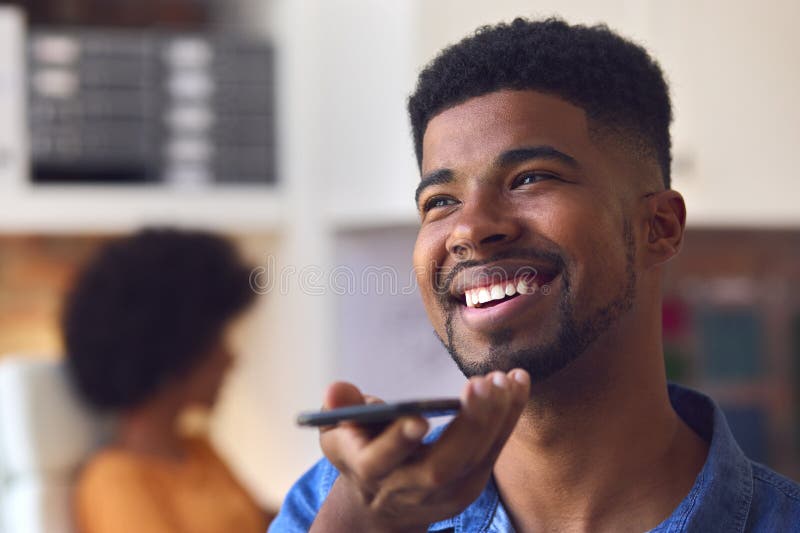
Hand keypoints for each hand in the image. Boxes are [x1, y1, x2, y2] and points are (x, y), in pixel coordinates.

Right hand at [309, 369, 530, 532]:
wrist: (382, 502)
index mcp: (368, 470)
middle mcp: (408, 488)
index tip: (418, 417)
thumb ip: (342, 407)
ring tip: (507, 378)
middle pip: (441, 466)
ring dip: (497, 416)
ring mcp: (443, 494)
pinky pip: (493, 452)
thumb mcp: (339, 428)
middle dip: (466, 425)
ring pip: (476, 459)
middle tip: (482, 383)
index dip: (398, 441)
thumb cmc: (359, 449)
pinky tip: (517, 384)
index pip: (382, 460)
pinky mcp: (469, 488)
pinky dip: (507, 418)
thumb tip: (335, 390)